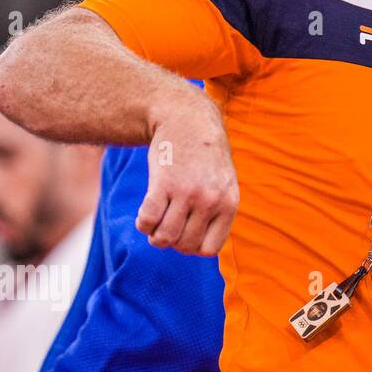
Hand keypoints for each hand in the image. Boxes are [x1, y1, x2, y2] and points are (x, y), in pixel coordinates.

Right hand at [136, 95, 238, 254]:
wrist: (188, 120)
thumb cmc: (205, 158)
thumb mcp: (224, 183)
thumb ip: (218, 213)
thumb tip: (199, 251)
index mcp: (229, 204)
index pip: (209, 249)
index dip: (192, 248)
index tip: (185, 234)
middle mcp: (210, 200)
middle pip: (184, 246)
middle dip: (172, 241)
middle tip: (168, 225)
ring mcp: (187, 193)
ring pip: (164, 238)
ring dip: (155, 235)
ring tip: (157, 220)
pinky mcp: (163, 184)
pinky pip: (147, 221)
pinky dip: (143, 223)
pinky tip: (146, 212)